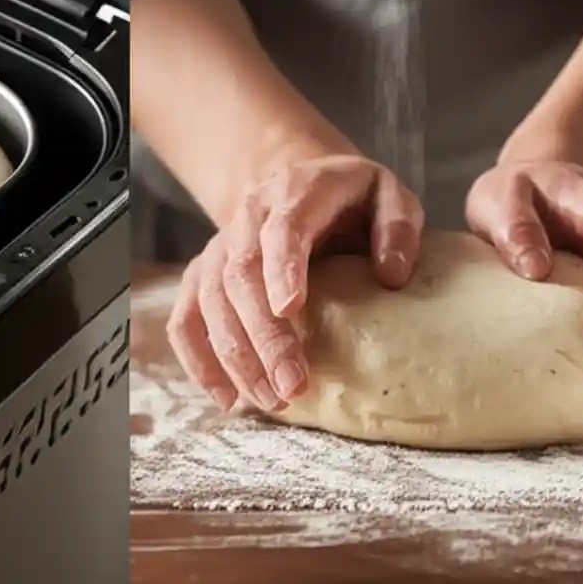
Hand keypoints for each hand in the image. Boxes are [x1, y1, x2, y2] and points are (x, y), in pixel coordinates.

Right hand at [167, 155, 424, 410]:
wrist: (295, 181)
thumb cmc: (350, 200)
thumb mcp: (388, 195)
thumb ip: (397, 226)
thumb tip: (391, 275)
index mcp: (294, 194)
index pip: (282, 230)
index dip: (282, 269)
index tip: (291, 310)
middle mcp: (247, 219)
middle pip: (241, 276)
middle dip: (263, 336)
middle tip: (292, 386)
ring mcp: (218, 248)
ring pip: (210, 302)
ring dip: (235, 356)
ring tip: (271, 401)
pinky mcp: (202, 276)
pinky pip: (185, 319)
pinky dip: (199, 361)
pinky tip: (228, 399)